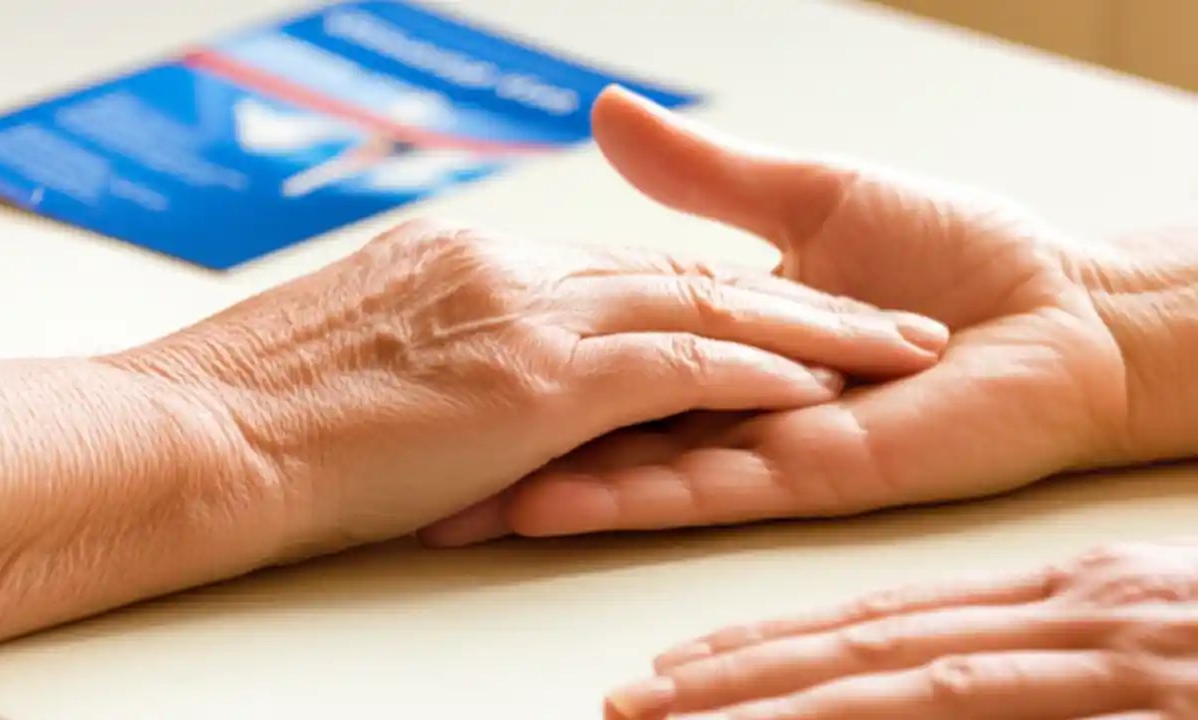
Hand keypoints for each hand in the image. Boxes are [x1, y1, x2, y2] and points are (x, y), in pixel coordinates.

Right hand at [109, 219, 944, 558]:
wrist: (201, 433)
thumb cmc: (264, 401)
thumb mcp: (364, 341)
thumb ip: (444, 334)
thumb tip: (475, 361)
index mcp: (479, 262)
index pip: (621, 273)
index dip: (704, 289)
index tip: (771, 302)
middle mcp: (516, 271)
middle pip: (687, 275)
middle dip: (795, 293)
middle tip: (883, 306)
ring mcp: (529, 317)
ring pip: (704, 309)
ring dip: (807, 327)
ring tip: (897, 341)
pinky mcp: (538, 378)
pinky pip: (677, 366)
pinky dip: (752, 370)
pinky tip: (821, 381)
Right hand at [421, 86, 1197, 545]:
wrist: (1063, 310)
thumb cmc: (946, 246)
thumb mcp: (806, 193)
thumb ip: (702, 175)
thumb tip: (608, 110)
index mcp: (706, 320)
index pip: (601, 324)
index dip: (527, 334)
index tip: (444, 345)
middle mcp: (712, 383)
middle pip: (595, 402)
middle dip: (505, 431)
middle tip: (407, 439)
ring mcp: (744, 433)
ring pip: (624, 452)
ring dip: (534, 480)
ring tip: (446, 499)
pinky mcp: (790, 477)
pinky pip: (690, 478)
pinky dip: (617, 493)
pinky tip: (536, 503)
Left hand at [605, 539, 1197, 718]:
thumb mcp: (1148, 651)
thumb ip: (1042, 671)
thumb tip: (934, 692)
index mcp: (1061, 602)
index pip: (883, 621)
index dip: (773, 646)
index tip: (680, 675)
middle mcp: (1066, 614)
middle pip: (863, 638)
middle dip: (734, 674)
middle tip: (626, 699)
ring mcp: (1105, 648)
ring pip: (900, 672)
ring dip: (770, 697)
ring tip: (657, 714)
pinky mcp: (1137, 684)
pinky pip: (980, 707)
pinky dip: (874, 716)